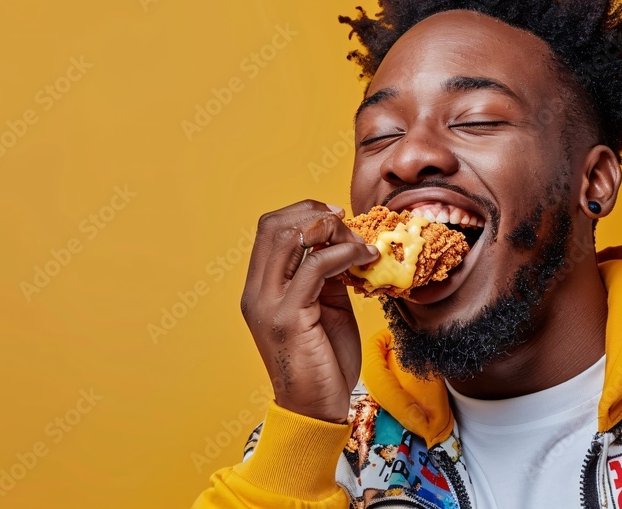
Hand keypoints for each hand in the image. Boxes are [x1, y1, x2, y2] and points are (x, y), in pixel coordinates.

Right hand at [240, 200, 378, 422]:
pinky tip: (364, 258)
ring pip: (291, 238)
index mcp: (260, 288)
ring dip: (333, 231)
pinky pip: (316, 267)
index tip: (337, 218)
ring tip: (360, 242)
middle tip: (348, 223)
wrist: (317, 410)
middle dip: (316, 214)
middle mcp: (256, 293)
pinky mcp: (288, 317)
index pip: (269, 228)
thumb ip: (325, 275)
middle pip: (275, 225)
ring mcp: (268, 304)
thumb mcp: (324, 307)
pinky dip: (344, 253)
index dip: (303, 212)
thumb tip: (345, 243)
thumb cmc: (324, 362)